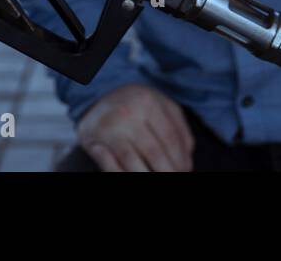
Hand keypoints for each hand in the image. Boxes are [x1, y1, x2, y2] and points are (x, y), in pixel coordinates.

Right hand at [76, 83, 194, 171]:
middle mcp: (127, 113)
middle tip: (173, 178)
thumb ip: (179, 130)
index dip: (180, 160)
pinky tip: (136, 178)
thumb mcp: (162, 107)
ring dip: (148, 178)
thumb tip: (187, 163)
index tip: (185, 171)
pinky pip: (112, 168)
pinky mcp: (93, 141)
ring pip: (133, 164)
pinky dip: (125, 176)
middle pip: (154, 153)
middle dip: (167, 172)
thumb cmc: (138, 106)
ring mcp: (109, 127)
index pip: (170, 139)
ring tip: (157, 182)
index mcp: (148, 102)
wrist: (98, 99)